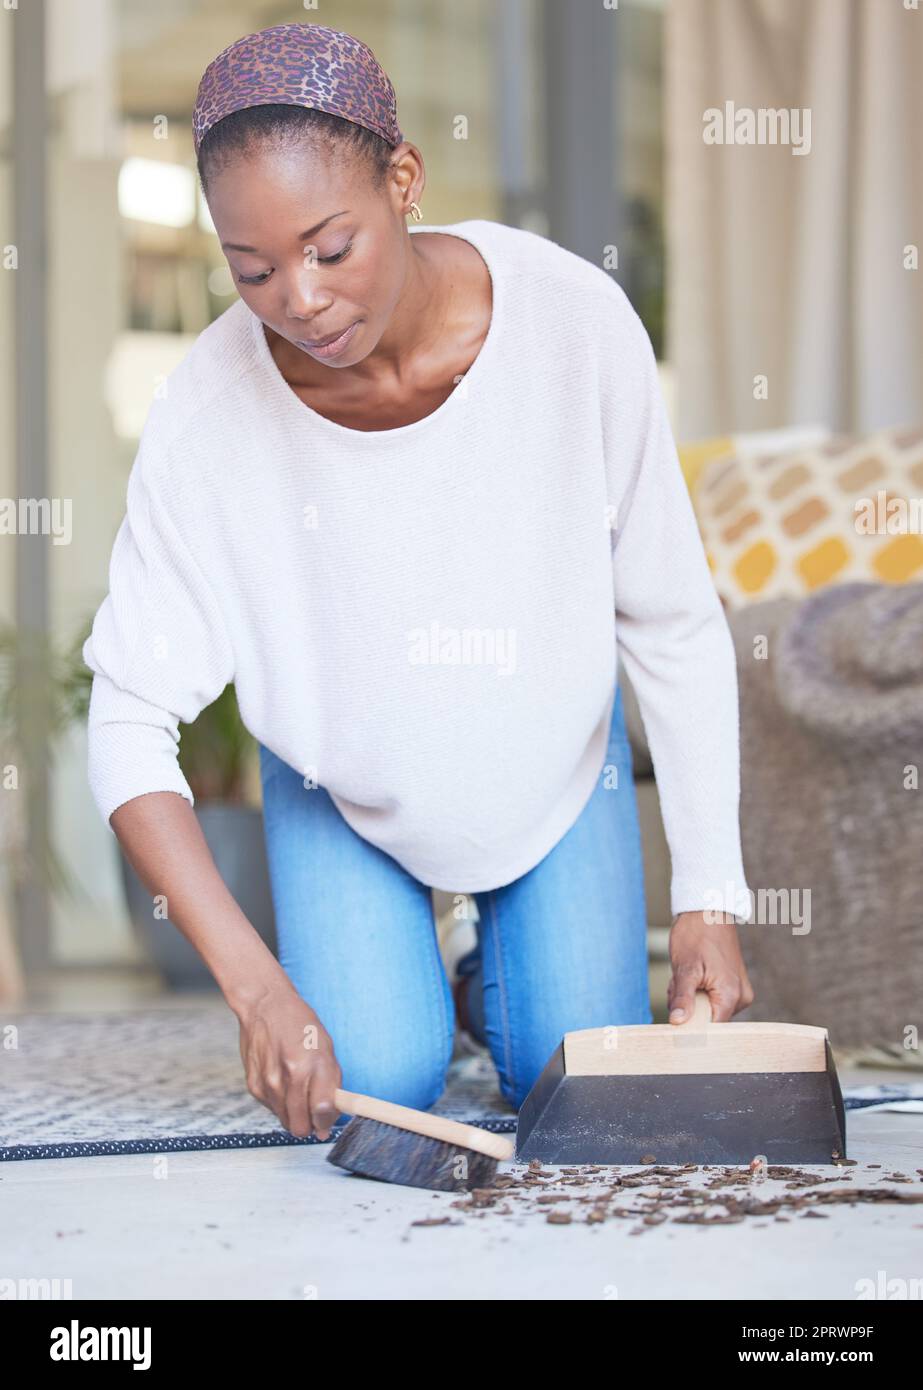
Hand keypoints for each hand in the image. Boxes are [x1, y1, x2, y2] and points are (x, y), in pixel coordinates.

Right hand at [236, 981, 341, 1138]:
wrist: (265, 1006)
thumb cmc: (299, 1024)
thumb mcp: (326, 1048)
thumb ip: (331, 1084)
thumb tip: (328, 1119)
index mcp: (312, 1065)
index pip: (323, 1113)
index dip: (327, 1121)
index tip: (328, 1118)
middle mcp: (289, 1077)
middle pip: (301, 1127)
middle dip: (310, 1124)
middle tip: (314, 1110)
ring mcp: (268, 1083)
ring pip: (286, 1122)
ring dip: (295, 1113)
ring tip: (298, 1088)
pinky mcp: (254, 1086)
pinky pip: (272, 1109)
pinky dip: (280, 1102)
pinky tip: (283, 1081)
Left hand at [667, 910, 754, 1023]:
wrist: (707, 910)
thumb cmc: (696, 935)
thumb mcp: (685, 968)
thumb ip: (683, 998)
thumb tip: (678, 1023)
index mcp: (731, 995)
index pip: (711, 1030)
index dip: (690, 1025)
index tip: (675, 1011)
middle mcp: (741, 997)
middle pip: (709, 1020)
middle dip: (688, 1008)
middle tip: (678, 985)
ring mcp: (740, 991)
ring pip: (709, 1010)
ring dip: (692, 999)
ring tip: (687, 976)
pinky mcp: (735, 986)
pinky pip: (714, 1000)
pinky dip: (699, 992)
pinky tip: (694, 976)